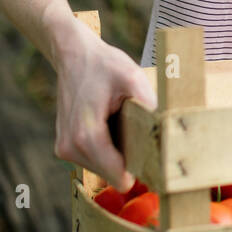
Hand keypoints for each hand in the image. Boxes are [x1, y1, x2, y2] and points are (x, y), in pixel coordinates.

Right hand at [54, 24, 156, 192]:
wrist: (73, 55)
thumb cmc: (103, 65)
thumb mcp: (132, 77)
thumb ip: (148, 103)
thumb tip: (167, 127)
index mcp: (86, 135)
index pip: (118, 176)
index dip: (140, 169)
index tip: (155, 158)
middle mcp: (70, 147)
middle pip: (112, 174)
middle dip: (129, 159)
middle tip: (141, 133)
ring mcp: (64, 149)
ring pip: (102, 169)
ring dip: (117, 154)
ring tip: (124, 125)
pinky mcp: (64, 147)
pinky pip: (93, 159)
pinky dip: (107, 149)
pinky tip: (113, 126)